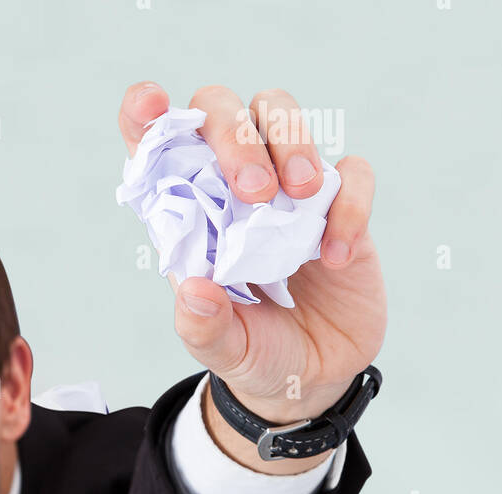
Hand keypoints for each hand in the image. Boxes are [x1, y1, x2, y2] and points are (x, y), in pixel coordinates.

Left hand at [118, 82, 386, 423]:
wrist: (311, 381)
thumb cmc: (254, 353)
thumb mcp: (222, 351)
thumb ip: (203, 327)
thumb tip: (195, 291)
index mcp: (193, 214)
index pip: (162, 147)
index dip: (149, 115)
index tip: (150, 104)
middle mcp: (237, 190)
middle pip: (227, 112)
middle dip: (235, 135)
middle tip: (253, 192)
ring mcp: (290, 192)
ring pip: (284, 117)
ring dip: (291, 142)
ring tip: (298, 197)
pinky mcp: (341, 208)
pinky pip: (352, 174)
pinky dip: (349, 203)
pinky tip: (334, 255)